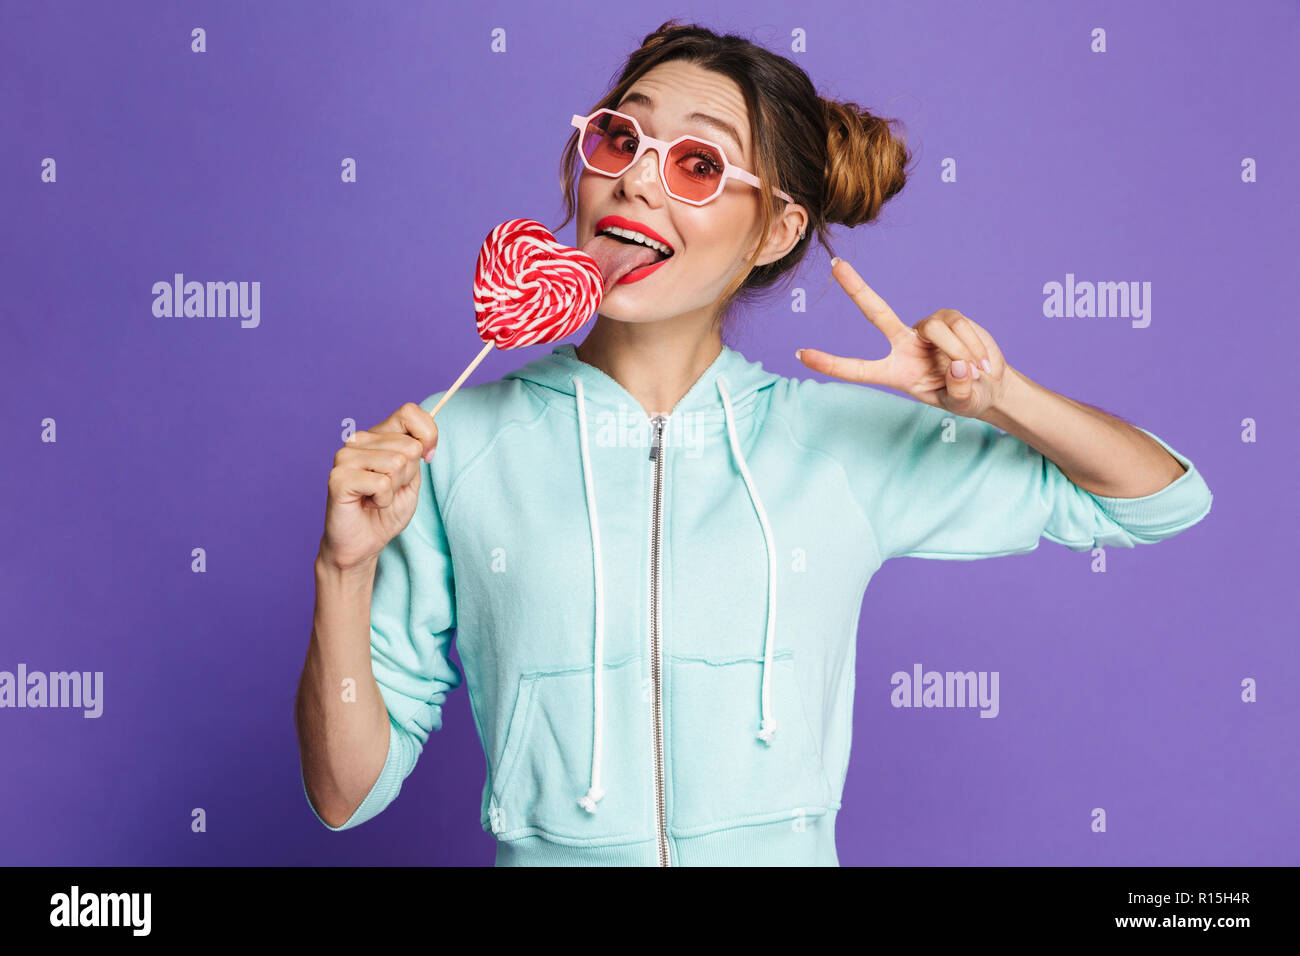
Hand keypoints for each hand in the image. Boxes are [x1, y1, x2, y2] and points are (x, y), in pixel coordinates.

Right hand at [319, 402, 438, 572]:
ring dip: (394, 489)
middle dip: (408, 475)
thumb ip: (418, 453)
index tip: (427, 457)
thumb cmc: (385, 511)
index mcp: (377, 435)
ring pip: (396, 463)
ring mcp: (345, 457)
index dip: (428, 435)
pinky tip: (368, 504)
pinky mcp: (338, 478)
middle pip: (409, 445)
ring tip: (377, 497)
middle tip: (389, 490)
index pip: (409, 412)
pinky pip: (381, 483)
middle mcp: (358, 440)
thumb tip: (423, 440)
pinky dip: (383, 500)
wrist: (361, 544)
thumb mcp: (412, 479)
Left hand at [797, 258, 1010, 418]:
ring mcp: (925, 329)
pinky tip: (982, 361)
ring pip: (935, 330)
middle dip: (856, 288)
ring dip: (959, 352)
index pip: (858, 369)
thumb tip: (958, 364)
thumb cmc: (967, 396)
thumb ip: (959, 390)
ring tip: (975, 372)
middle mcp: (904, 345)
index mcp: (895, 372)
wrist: (990, 385)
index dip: (830, 364)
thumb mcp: (963, 403)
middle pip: (877, 312)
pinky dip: (973, 345)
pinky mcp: (947, 317)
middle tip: (835, 265)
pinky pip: (957, 325)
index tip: (800, 354)